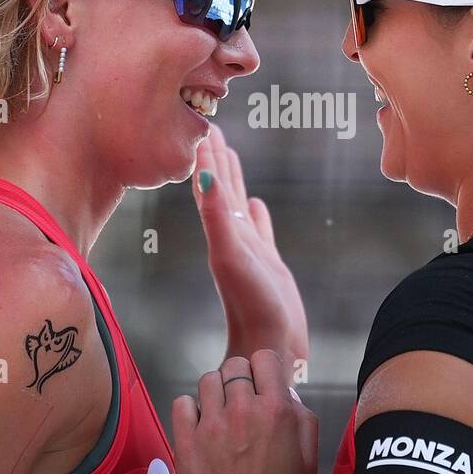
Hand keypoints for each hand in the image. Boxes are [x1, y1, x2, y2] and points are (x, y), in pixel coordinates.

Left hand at [172, 349, 319, 473]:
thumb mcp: (309, 458)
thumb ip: (302, 417)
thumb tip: (286, 393)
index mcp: (276, 410)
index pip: (264, 357)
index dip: (263, 368)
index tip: (262, 382)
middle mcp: (243, 410)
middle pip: (234, 365)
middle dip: (240, 378)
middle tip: (242, 400)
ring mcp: (211, 424)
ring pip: (208, 379)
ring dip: (216, 391)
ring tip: (220, 412)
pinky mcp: (186, 441)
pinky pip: (182, 403)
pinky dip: (191, 408)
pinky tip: (201, 424)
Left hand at [192, 124, 307, 363]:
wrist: (271, 347)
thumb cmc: (252, 305)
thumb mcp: (231, 256)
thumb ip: (217, 218)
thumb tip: (201, 178)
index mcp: (219, 232)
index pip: (209, 185)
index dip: (206, 157)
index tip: (203, 126)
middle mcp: (230, 238)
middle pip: (220, 189)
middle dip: (216, 159)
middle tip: (213, 127)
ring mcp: (249, 251)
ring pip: (238, 205)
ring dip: (233, 179)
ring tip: (231, 155)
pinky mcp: (267, 265)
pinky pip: (259, 229)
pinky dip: (256, 213)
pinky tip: (255, 204)